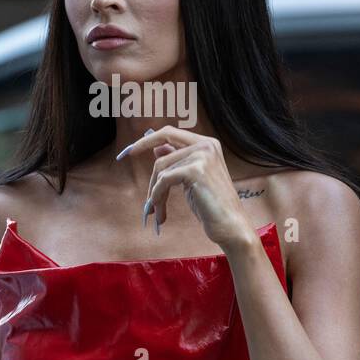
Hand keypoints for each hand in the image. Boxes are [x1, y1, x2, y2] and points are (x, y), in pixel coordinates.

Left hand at [120, 125, 255, 249]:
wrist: (232, 226)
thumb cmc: (212, 205)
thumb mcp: (191, 179)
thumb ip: (176, 161)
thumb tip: (155, 147)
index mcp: (207, 143)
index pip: (169, 132)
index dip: (145, 140)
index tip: (127, 151)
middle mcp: (206, 145)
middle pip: (161, 148)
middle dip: (149, 173)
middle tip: (144, 198)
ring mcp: (202, 155)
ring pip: (161, 168)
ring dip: (155, 193)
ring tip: (157, 213)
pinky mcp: (196, 170)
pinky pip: (163, 180)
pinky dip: (157, 197)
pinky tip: (161, 213)